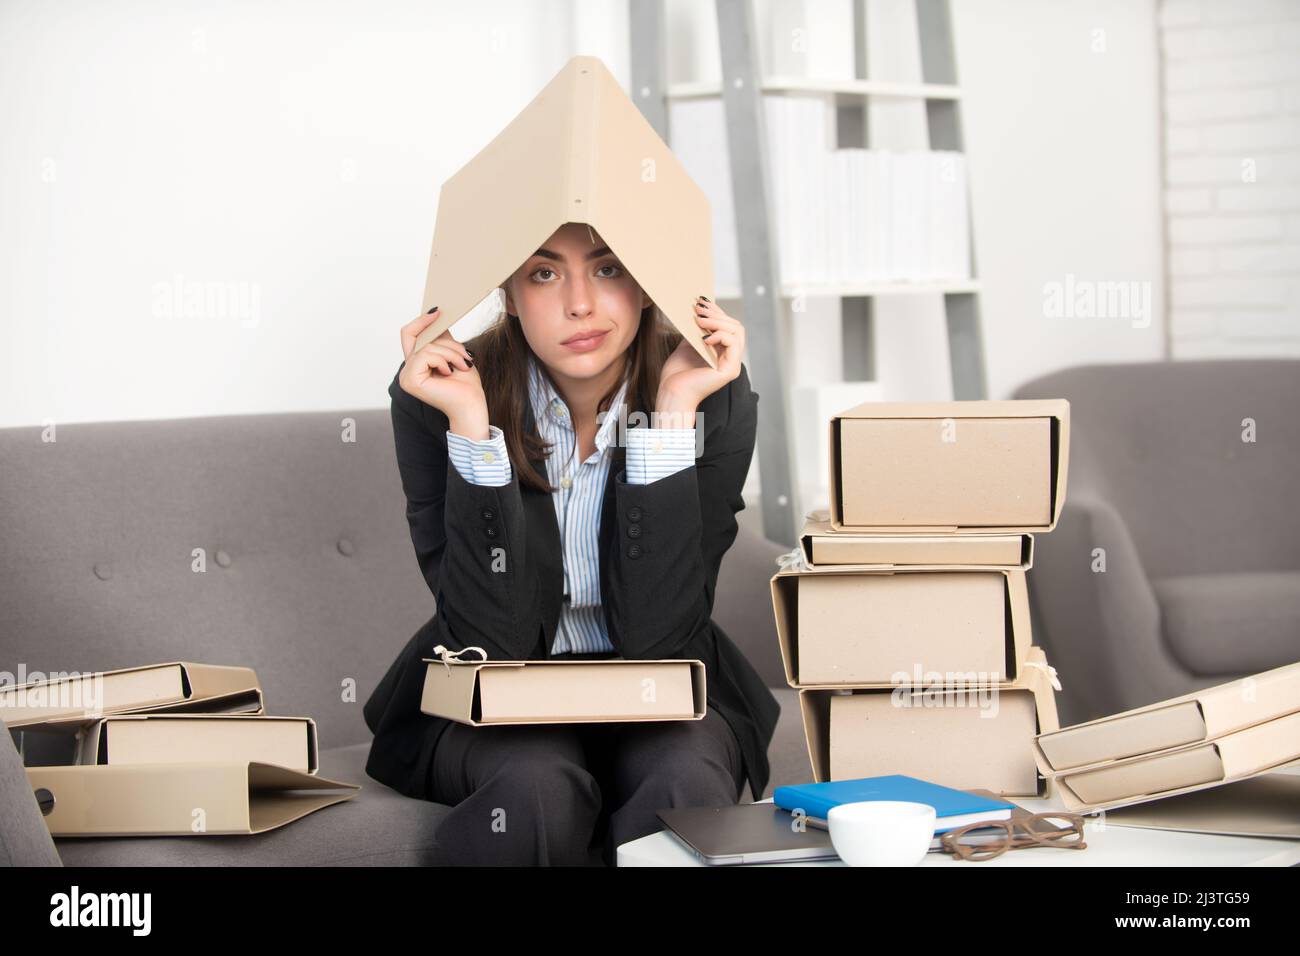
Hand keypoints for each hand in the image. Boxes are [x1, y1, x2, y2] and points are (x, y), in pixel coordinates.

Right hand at [398, 308, 488, 437]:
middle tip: (463, 352)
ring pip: (426, 346)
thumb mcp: (454, 353)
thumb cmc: (466, 385)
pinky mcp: (410, 380)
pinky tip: (451, 372)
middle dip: (444, 340)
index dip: (421, 320)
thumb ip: (442, 338)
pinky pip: (425, 355)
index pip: (410, 334)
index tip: (439, 311)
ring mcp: (406, 376)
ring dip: (451, 352)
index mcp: (415, 364)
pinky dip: (444, 360)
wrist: (472, 406)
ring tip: (463, 365)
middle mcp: (407, 370)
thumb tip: (436, 316)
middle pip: (416, 336)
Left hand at [656, 296, 744, 416]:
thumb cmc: (676, 374)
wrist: (672, 393)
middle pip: (735, 326)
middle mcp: (730, 358)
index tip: (700, 302)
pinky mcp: (730, 370)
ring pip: (736, 331)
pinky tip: (704, 338)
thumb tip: (699, 313)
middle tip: (698, 308)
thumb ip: (696, 332)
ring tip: (698, 320)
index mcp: (722, 353)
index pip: (728, 326)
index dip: (717, 312)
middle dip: (717, 314)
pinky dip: (720, 335)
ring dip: (717, 321)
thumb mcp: (686, 345)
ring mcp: (732, 364)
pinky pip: (733, 343)